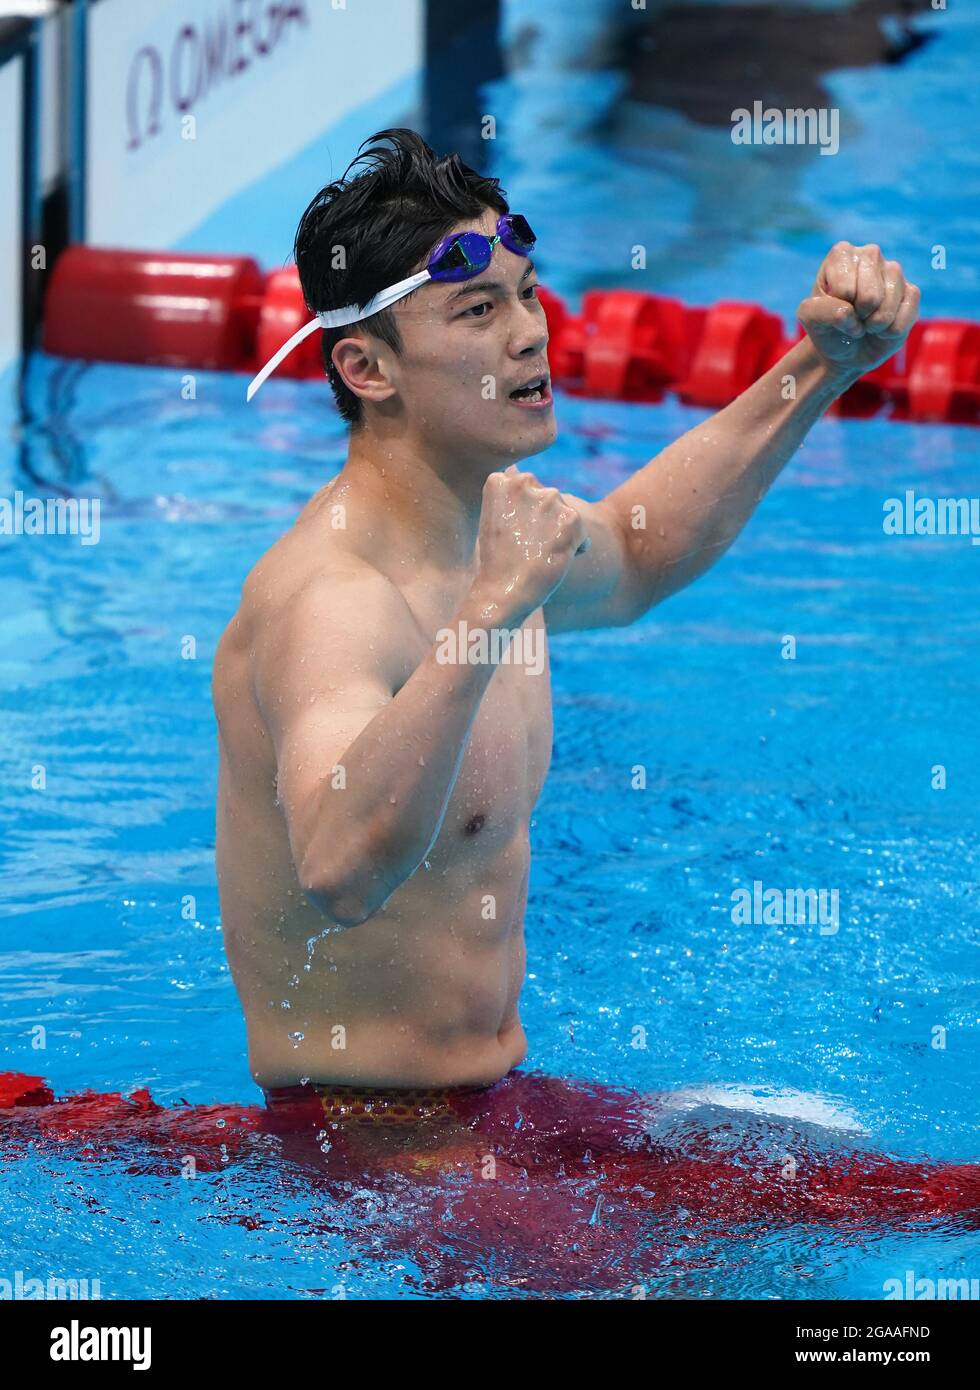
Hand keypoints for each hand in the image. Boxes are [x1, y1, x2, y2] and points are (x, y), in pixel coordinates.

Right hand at [475, 465, 589, 618]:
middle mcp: (525, 482)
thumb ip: (509, 493)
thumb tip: (518, 469)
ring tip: (538, 553)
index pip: (524, 487)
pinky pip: (582, 533)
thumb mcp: (492, 517)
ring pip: (565, 515)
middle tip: (525, 546)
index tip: (510, 533)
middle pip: (548, 499)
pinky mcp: (570, 518)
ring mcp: (548, 498)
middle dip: (544, 521)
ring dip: (559, 534)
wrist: (504, 591)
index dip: (522, 514)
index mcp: (500, 480)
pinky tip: (554, 559)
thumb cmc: (497, 559)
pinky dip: (575, 548)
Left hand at [797, 241, 919, 377]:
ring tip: (867, 323)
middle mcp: (870, 255)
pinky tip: (883, 328)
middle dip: (858, 317)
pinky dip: (892, 330)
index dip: (838, 309)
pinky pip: (907, 312)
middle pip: (869, 296)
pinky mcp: (911, 291)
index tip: (834, 309)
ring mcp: (893, 271)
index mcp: (841, 254)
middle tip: (853, 318)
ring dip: (875, 324)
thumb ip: (820, 311)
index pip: (843, 288)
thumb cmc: (827, 328)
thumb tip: (849, 312)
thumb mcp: (810, 318)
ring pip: (890, 302)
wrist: (846, 350)